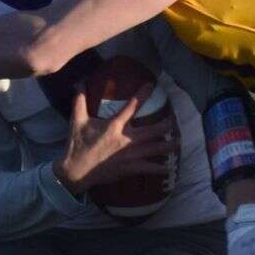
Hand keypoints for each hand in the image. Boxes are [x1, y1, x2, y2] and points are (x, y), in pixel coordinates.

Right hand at [53, 86, 173, 194]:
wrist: (76, 171)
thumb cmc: (77, 145)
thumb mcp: (77, 121)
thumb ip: (79, 101)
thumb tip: (80, 83)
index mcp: (114, 126)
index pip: (132, 106)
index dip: (143, 94)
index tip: (151, 85)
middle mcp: (126, 139)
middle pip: (153, 130)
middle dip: (166, 125)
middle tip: (173, 121)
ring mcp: (130, 155)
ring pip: (155, 148)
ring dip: (168, 145)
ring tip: (178, 141)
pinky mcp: (130, 168)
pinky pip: (149, 168)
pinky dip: (160, 168)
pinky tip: (168, 167)